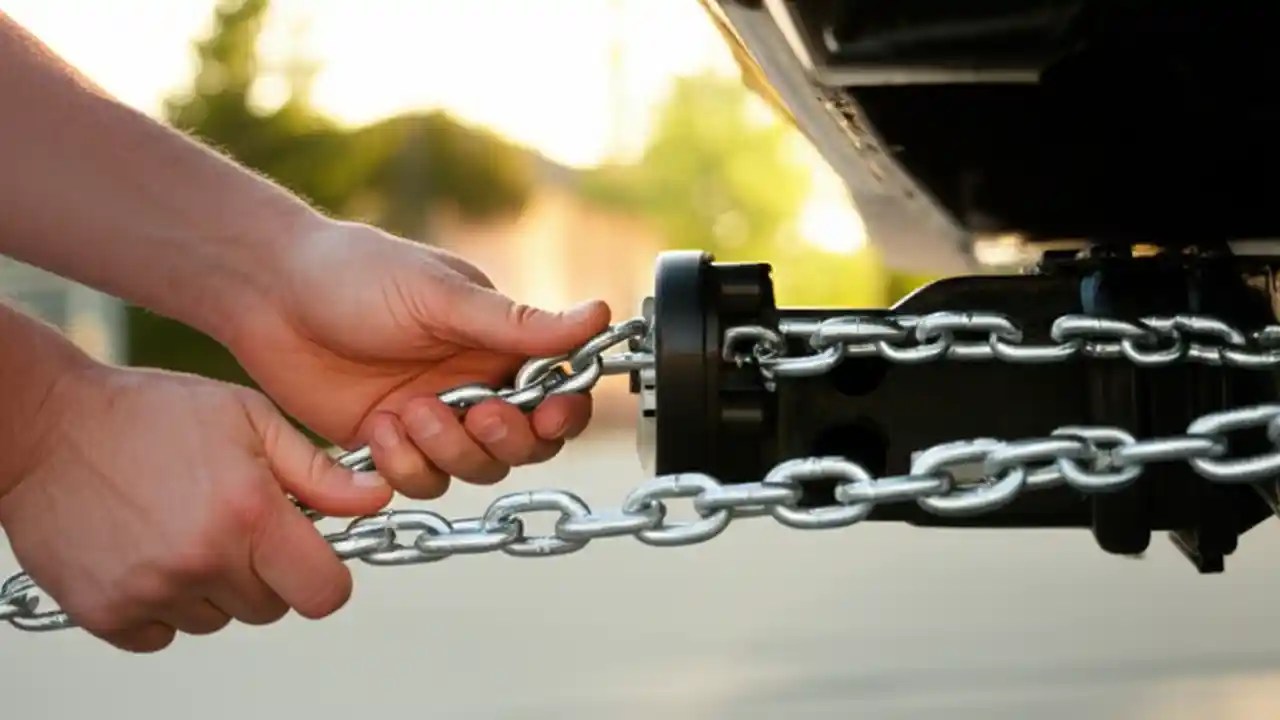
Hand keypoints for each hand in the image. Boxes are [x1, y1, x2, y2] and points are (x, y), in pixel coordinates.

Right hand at [0, 366, 390, 651]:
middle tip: (232, 522)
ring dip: (213, 586)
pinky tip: (149, 548)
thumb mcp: (247, 418)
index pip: (325, 592)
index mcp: (249, 512)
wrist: (45, 426)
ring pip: (218, 619)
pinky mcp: (105, 611)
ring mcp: (152, 591)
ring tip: (184, 525)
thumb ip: (317, 470)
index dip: (325, 575)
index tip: (308, 553)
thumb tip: (377, 499)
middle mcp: (204, 559)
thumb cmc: (149, 413)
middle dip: (266, 571)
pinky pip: (162, 633)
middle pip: (272, 607)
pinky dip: (163, 603)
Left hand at [224, 219, 611, 499]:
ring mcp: (431, 419)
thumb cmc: (355, 274)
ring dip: (450, 451)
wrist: (268, 292)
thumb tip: (599, 314)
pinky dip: (404, 466)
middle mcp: (472, 385)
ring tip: (410, 412)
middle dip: (505, 438)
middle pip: (523, 445)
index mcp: (496, 344)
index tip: (550, 413)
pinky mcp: (387, 445)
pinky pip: (418, 481)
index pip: (555, 394)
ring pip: (473, 468)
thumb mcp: (440, 295)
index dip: (562, 414)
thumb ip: (517, 322)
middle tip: (476, 412)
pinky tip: (378, 430)